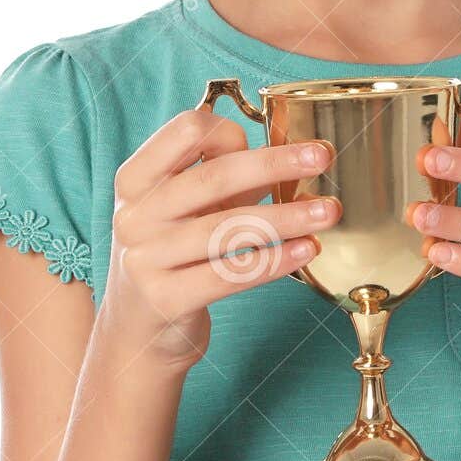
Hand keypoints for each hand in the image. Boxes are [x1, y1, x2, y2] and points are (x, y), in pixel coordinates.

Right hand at [101, 110, 340, 371]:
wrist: (138, 329)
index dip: (231, 131)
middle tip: (323, 157)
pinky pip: (230, 275)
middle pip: (213, 176)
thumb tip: (290, 153)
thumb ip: (227, 177)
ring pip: (226, 229)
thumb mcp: (189, 208)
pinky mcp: (164, 299)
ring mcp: (144, 258)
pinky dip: (274, 261)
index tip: (269, 141)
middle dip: (275, 164)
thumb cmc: (174, 254)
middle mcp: (134, 215)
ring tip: (327, 212)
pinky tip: (306, 250)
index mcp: (136, 179)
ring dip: (286, 217)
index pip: (185, 131)